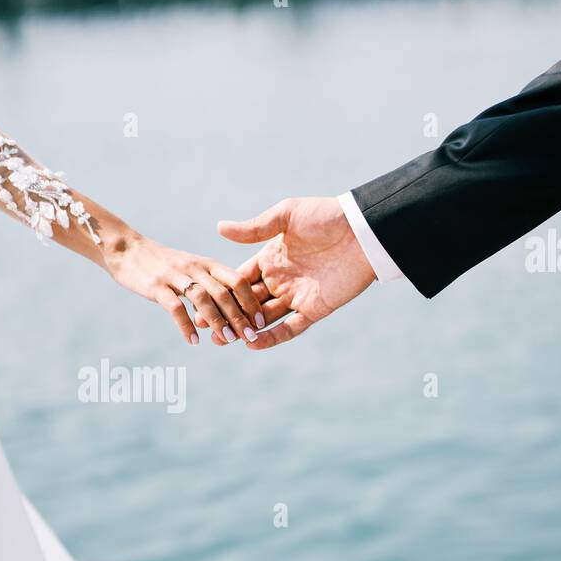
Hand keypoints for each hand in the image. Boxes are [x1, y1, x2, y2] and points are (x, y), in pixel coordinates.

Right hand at [101, 230, 265, 346]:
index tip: (260, 322)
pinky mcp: (156, 286)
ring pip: (202, 299)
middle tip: (250, 337)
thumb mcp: (191, 268)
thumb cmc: (162, 263)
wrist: (127, 250)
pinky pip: (175, 307)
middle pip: (223, 292)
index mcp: (207, 263)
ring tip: (227, 340)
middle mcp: (194, 268)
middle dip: (239, 316)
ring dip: (217, 321)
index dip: (251, 301)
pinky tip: (193, 341)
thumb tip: (231, 310)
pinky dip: (186, 325)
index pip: (237, 280)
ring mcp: (175, 276)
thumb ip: (209, 285)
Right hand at [217, 196, 374, 348]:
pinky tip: (253, 344)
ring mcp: (297, 296)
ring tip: (221, 340)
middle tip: (203, 326)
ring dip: (244, 330)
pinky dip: (272, 337)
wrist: (363, 230)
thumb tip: (220, 228)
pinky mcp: (315, 308)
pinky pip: (290, 328)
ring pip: (264, 319)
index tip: (197, 300)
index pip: (240, 279)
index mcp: (271, 258)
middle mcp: (281, 279)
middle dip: (226, 315)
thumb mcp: (286, 216)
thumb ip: (254, 229)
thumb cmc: (326, 216)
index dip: (219, 291)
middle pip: (247, 303)